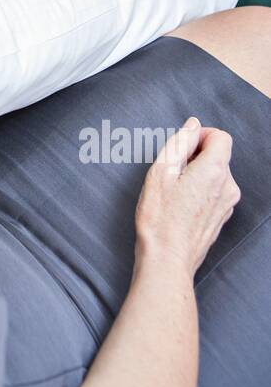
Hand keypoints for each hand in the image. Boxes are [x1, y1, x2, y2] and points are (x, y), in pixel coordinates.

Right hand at [134, 118, 239, 276]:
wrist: (167, 260)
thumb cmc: (160, 219)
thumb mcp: (161, 172)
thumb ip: (180, 143)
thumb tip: (192, 126)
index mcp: (214, 171)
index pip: (221, 137)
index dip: (201, 136)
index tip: (182, 146)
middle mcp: (227, 187)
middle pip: (218, 156)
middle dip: (195, 156)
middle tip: (171, 172)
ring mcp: (227, 204)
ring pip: (215, 174)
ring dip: (197, 174)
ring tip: (173, 191)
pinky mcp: (221, 217)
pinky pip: (214, 192)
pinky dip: (200, 190)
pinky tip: (180, 205)